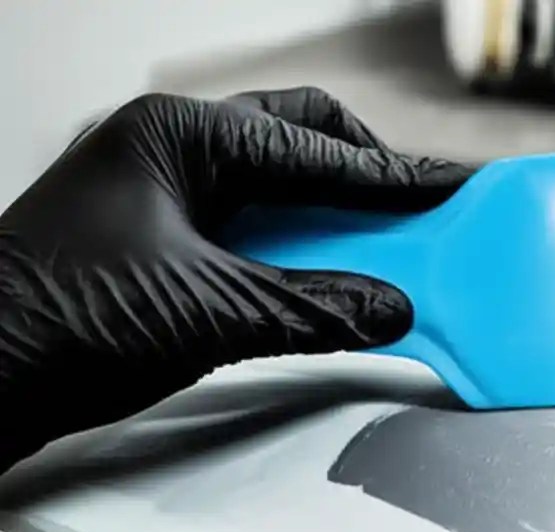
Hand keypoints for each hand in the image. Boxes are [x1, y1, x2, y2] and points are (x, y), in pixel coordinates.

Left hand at [0, 87, 473, 473]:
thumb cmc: (51, 320)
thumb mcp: (208, 311)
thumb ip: (314, 308)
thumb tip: (392, 309)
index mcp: (177, 135)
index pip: (314, 146)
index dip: (392, 173)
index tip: (450, 188)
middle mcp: (172, 154)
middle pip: (300, 147)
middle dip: (366, 182)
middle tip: (426, 211)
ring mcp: (164, 200)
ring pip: (279, 196)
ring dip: (336, 227)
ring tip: (397, 254)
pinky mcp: (163, 249)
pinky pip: (255, 241)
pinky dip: (301, 263)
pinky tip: (335, 290)